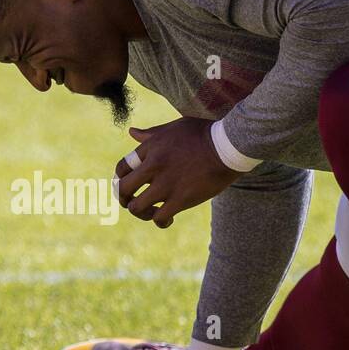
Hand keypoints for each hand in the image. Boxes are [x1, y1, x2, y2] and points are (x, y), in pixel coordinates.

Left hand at [115, 118, 241, 227]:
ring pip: (136, 207)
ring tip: (150, 213)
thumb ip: (151, 133)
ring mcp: (166, 185)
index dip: (120, 179)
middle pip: (123, 189)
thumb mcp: (174, 127)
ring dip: (140, 213)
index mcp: (150, 149)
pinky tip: (168, 220)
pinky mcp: (181, 199)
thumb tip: (131, 132)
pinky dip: (160, 222)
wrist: (228, 146)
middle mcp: (153, 167)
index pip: (121, 168)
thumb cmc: (204, 134)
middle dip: (123, 199)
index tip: (129, 185)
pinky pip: (159, 218)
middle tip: (131, 202)